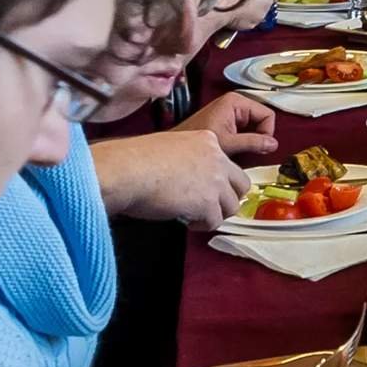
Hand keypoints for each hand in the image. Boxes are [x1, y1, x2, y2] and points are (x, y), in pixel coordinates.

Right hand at [90, 130, 252, 225]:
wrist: (126, 171)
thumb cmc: (135, 160)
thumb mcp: (169, 148)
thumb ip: (187, 159)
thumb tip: (189, 178)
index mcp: (207, 141)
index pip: (228, 164)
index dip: (219, 181)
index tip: (207, 189)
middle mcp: (216, 158)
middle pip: (241, 185)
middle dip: (228, 198)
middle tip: (210, 206)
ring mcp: (215, 181)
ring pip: (232, 206)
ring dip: (215, 214)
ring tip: (195, 215)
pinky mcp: (208, 203)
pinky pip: (215, 221)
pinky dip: (202, 225)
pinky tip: (187, 220)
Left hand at [179, 91, 278, 159]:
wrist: (179, 147)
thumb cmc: (198, 139)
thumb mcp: (229, 143)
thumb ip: (252, 142)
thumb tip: (272, 144)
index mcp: (236, 101)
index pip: (267, 114)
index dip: (267, 132)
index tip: (260, 146)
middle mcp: (236, 103)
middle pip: (262, 120)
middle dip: (259, 136)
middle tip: (250, 150)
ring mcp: (232, 111)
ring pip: (256, 126)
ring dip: (252, 140)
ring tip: (240, 149)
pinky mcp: (229, 120)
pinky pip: (247, 130)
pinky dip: (245, 141)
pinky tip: (236, 148)